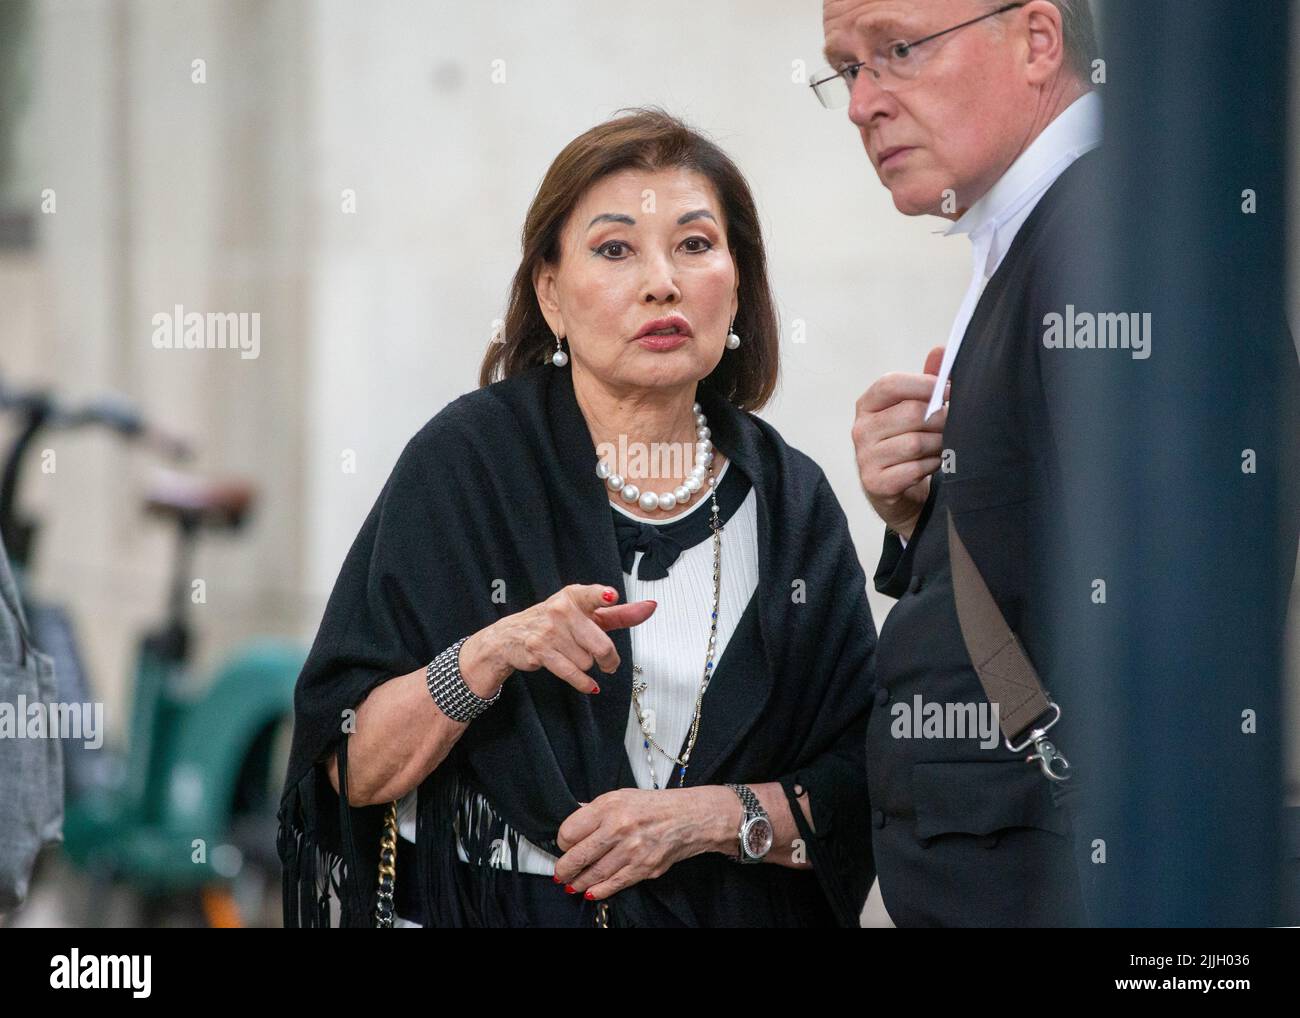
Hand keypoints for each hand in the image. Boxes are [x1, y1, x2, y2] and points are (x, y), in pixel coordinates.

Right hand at [459, 584, 654, 696]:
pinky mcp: (540, 651)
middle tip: (609, 663)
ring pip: (587, 662)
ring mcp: (549, 631)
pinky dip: (584, 683)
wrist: (511, 636)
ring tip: (574, 657)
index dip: (601, 597)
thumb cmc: (558, 623)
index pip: (591, 595)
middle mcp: (562, 610)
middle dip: (609, 659)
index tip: (610, 596)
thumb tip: (650, 607)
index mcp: (575, 596)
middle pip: (600, 645)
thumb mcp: (587, 614)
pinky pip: (572, 673)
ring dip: (586, 666)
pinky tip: (591, 685)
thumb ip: (620, 613)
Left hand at [553, 787, 732, 899]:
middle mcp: (618, 827)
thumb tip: (574, 823)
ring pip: (593, 874)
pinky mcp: (643, 868)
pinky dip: (599, 891)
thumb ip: (595, 810)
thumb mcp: (622, 796)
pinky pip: (614, 884)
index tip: (564, 846)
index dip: (563, 842)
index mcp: (609, 806)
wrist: (690, 817)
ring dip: (578, 883)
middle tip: (560, 874)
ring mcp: (631, 850)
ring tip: (571, 885)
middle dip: (564, 869)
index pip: (569, 831)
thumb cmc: (655, 806)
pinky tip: (590, 892)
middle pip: (577, 856)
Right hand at [851, 346, 949, 539]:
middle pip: (911, 413)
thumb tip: (941, 350)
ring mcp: (865, 457)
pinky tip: (933, 465)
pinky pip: (915, 469)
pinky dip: (931, 466)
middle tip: (954, 423)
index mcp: (867, 405)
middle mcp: (860, 429)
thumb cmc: (908, 443)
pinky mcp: (875, 483)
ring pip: (916, 443)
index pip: (891, 384)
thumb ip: (928, 381)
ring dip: (939, 445)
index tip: (949, 390)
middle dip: (941, 418)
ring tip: (943, 446)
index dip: (925, 384)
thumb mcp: (915, 410)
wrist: (898, 492)